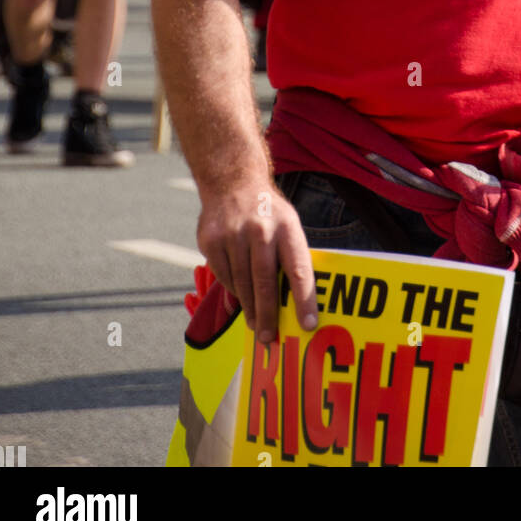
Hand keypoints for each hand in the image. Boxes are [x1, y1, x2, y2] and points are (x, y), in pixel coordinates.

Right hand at [197, 181, 317, 341]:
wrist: (233, 182)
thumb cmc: (268, 213)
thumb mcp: (288, 224)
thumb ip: (291, 256)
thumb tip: (298, 302)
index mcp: (287, 227)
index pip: (299, 269)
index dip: (304, 299)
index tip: (309, 324)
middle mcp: (260, 230)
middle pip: (265, 282)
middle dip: (268, 314)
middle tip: (270, 338)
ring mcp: (233, 234)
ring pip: (242, 283)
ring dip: (249, 308)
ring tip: (256, 325)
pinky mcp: (211, 240)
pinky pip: (223, 275)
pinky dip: (232, 288)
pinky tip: (239, 295)